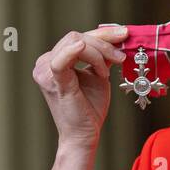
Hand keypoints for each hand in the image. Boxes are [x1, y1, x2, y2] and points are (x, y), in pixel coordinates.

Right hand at [32, 24, 127, 147]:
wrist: (84, 135)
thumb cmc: (89, 108)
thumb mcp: (98, 75)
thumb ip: (102, 57)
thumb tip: (116, 39)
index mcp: (55, 60)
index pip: (78, 38)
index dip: (103, 34)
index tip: (124, 34)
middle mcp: (45, 63)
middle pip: (77, 37)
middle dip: (103, 43)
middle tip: (120, 57)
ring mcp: (46, 71)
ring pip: (75, 43)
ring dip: (98, 53)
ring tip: (107, 73)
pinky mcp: (53, 82)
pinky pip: (60, 61)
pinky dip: (73, 51)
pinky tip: (82, 48)